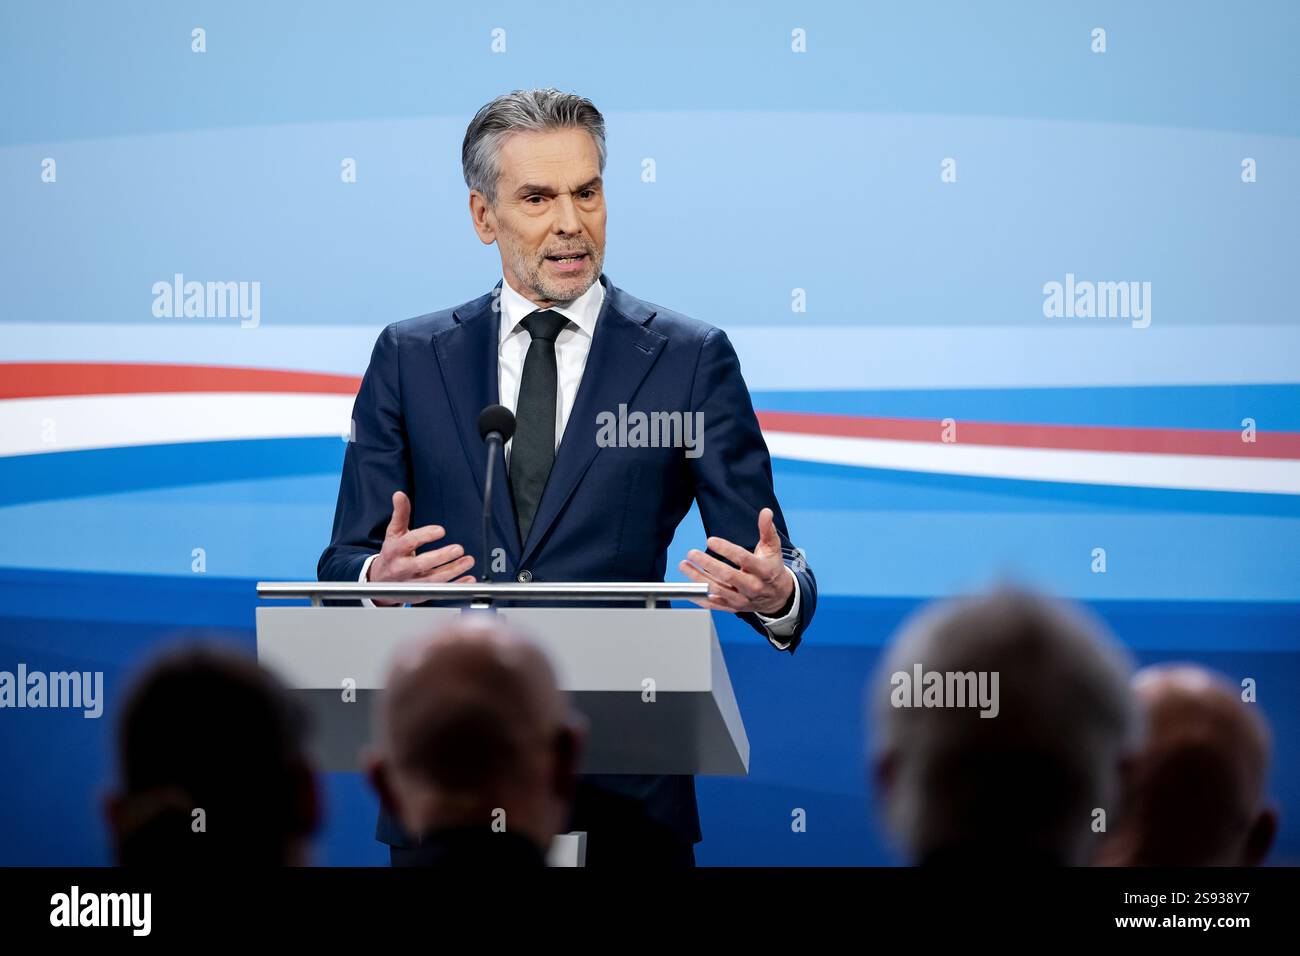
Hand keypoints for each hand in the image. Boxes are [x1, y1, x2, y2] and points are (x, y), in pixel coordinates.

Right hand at [367, 491, 475, 604]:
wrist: (380, 580)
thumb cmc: (392, 552)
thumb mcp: (393, 533)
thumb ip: (400, 514)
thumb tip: (399, 494)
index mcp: (395, 550)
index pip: (408, 543)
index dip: (424, 536)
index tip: (441, 530)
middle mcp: (402, 568)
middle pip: (422, 564)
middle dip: (441, 557)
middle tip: (458, 548)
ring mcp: (412, 583)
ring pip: (434, 580)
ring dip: (453, 571)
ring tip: (468, 560)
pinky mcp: (421, 594)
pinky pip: (441, 591)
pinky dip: (456, 586)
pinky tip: (469, 579)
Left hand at [679, 507, 794, 616]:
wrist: (778, 596)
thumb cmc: (771, 568)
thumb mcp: (773, 548)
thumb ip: (767, 529)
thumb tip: (765, 512)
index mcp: (763, 571)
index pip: (743, 559)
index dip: (726, 549)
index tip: (710, 540)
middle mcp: (753, 587)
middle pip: (727, 576)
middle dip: (708, 564)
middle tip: (692, 553)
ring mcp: (742, 599)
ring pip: (717, 590)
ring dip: (698, 578)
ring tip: (684, 565)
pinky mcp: (733, 607)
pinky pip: (714, 605)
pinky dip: (700, 598)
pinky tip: (688, 587)